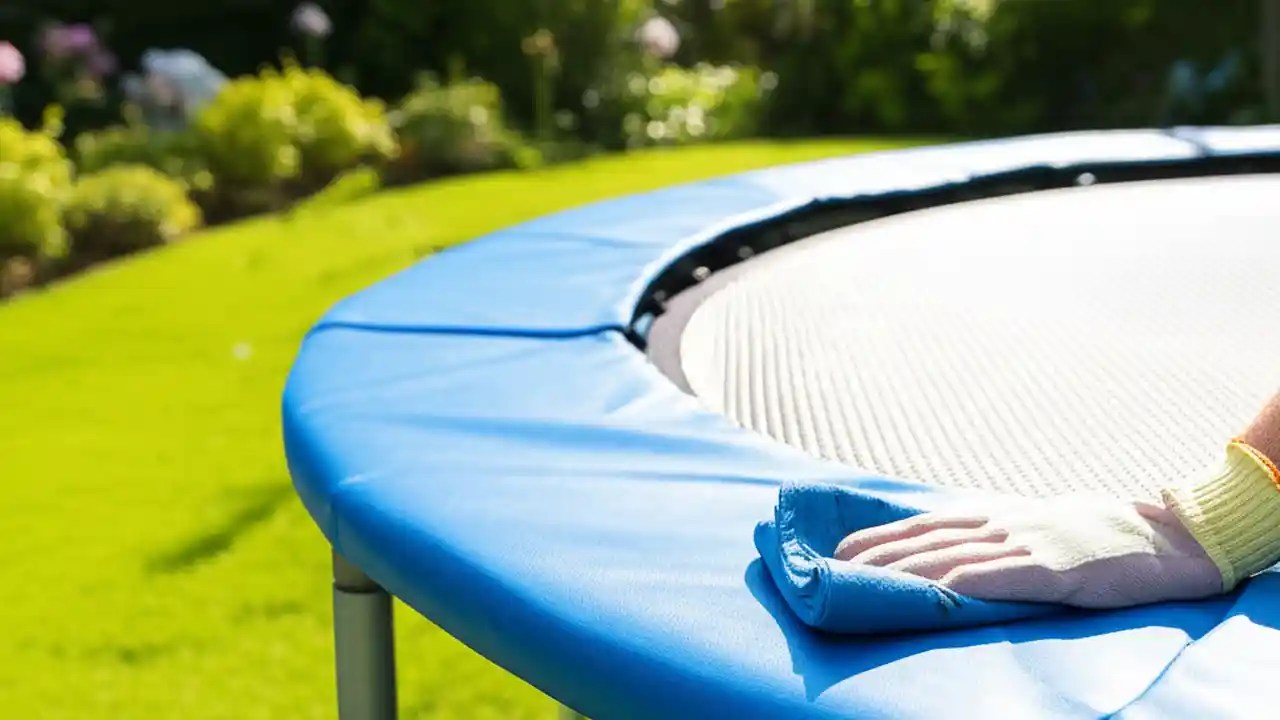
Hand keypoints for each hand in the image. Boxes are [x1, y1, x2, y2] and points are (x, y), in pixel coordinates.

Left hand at [834, 494, 1222, 608]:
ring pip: (950, 557)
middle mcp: (997, 525)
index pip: (919, 524)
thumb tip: (939, 556)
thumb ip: (985, 538)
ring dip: (903, 572)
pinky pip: (1001, 577)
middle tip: (830, 572)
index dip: (877, 537)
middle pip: (923, 540)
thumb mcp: (1026, 528)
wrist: (1153, 535)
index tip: (836, 551)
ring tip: (864, 585)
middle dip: (874, 557)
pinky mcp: (1051, 569)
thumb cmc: (1083, 536)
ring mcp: (1023, 545)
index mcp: (990, 515)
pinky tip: (937, 594)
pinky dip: (964, 584)